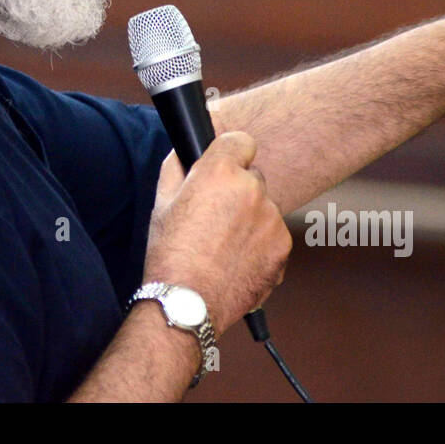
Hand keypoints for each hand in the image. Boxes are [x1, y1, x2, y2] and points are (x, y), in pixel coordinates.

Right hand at [142, 132, 290, 332]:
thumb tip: (183, 153)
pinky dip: (260, 245)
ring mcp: (272, 219)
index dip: (231, 155)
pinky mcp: (283, 247)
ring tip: (223, 247)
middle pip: (253, 177)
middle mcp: (252, 189)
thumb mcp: (162, 203)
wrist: (189, 302)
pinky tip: (235, 261)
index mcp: (221, 172)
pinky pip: (273, 236)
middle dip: (238, 191)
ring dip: (250, 220)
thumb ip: (176, 168)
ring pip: (264, 209)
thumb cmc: (171, 253)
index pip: (241, 141)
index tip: (224, 168)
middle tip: (215, 218)